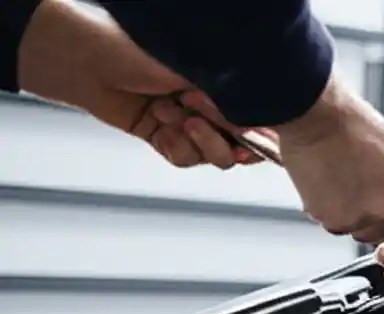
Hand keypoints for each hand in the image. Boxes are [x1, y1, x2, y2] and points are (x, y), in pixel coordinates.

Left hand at [17, 0, 269, 168]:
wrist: (87, 60)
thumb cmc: (139, 50)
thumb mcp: (196, 71)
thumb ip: (229, 99)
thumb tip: (256, 123)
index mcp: (222, 85)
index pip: (257, 119)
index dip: (262, 135)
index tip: (260, 142)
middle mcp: (208, 105)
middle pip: (239, 144)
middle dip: (225, 139)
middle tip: (211, 127)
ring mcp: (187, 124)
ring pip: (213, 156)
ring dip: (198, 140)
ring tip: (175, 115)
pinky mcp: (163, 138)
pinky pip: (184, 158)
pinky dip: (176, 146)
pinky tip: (161, 124)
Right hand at [276, 74, 383, 267]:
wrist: (321, 115)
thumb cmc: (353, 127)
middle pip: (380, 235)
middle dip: (363, 220)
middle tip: (349, 188)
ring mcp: (373, 215)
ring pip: (354, 230)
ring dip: (343, 213)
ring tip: (338, 178)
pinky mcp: (342, 219)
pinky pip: (330, 225)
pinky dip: (323, 208)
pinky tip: (325, 180)